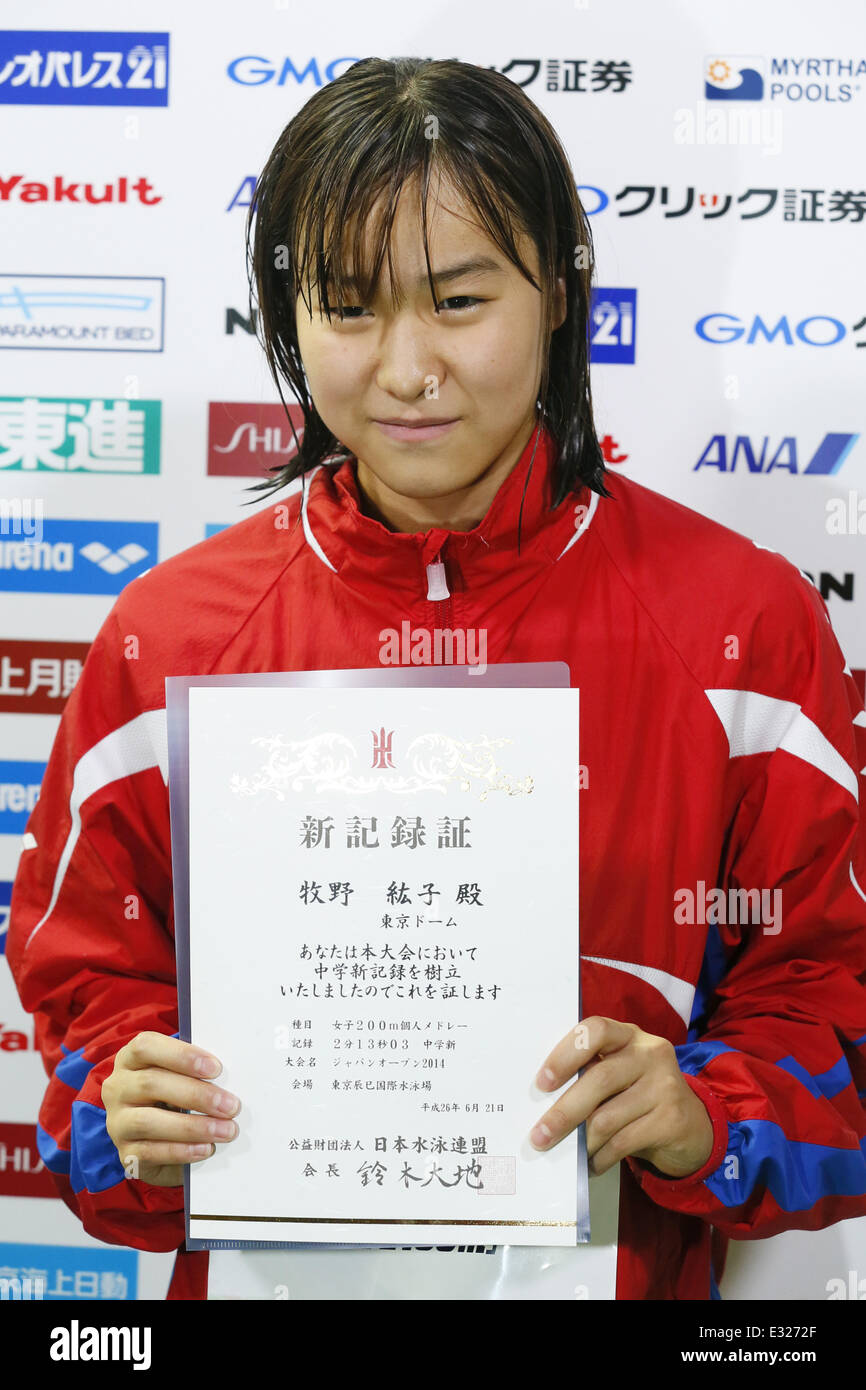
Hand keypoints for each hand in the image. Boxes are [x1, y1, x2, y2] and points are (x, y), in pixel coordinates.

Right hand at [103, 1032, 240, 1186]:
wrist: (158, 1136)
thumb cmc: (175, 1093)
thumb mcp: (181, 1076)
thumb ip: (197, 1071)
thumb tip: (233, 1075)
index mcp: (130, 1059)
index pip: (146, 1047)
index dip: (181, 1055)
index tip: (216, 1068)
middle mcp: (118, 1087)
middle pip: (151, 1083)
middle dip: (196, 1095)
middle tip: (231, 1106)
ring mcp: (117, 1122)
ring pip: (148, 1121)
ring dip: (193, 1127)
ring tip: (225, 1131)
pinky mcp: (125, 1152)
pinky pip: (150, 1152)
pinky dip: (182, 1150)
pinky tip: (206, 1149)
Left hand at [529, 1016, 713, 1178]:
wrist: (692, 1125)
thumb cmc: (639, 1096)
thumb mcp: (619, 1074)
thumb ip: (590, 1073)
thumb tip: (543, 1102)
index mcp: (629, 1035)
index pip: (596, 1030)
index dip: (566, 1054)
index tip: (542, 1083)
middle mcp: (650, 1053)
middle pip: (599, 1079)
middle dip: (564, 1112)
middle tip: (539, 1136)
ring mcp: (665, 1086)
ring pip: (608, 1117)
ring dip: (581, 1141)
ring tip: (566, 1154)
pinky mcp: (672, 1120)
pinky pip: (623, 1142)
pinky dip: (600, 1157)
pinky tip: (591, 1164)